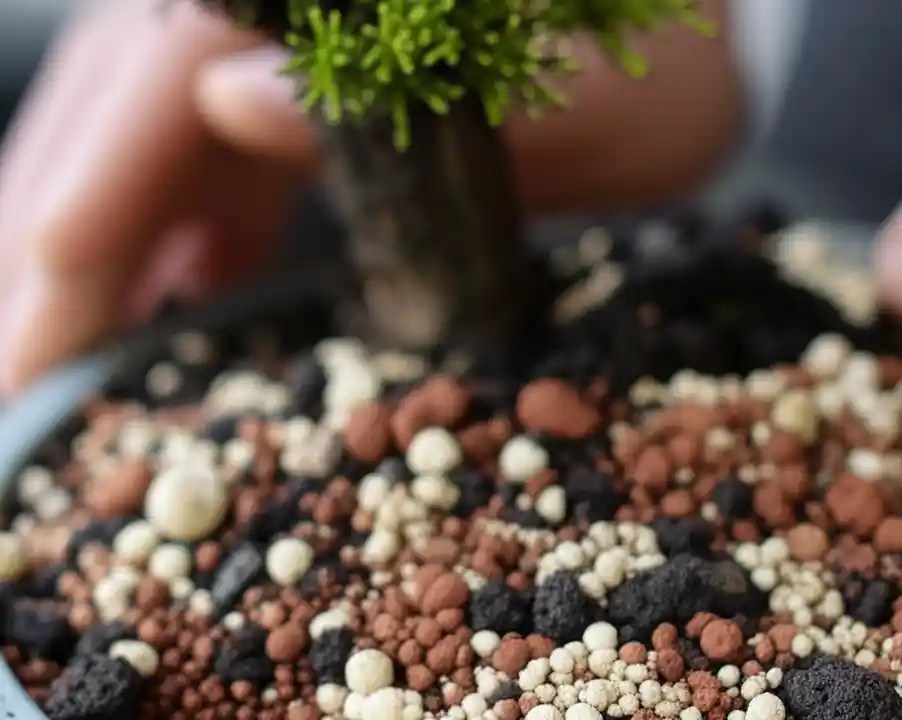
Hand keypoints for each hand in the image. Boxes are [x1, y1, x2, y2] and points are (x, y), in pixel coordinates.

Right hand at [0, 0, 739, 394]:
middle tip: (22, 396)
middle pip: (110, 123)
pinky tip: (147, 324)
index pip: (154, 87)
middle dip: (58, 262)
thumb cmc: (658, 71)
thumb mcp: (587, 98)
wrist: (685, 50)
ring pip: (131, 151)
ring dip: (87, 265)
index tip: (45, 336)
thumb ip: (429, 97)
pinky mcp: (299, 99)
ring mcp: (278, 48)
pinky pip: (196, 174)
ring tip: (56, 380)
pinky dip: (159, 254)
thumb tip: (233, 94)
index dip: (89, 214)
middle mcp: (278, 7)